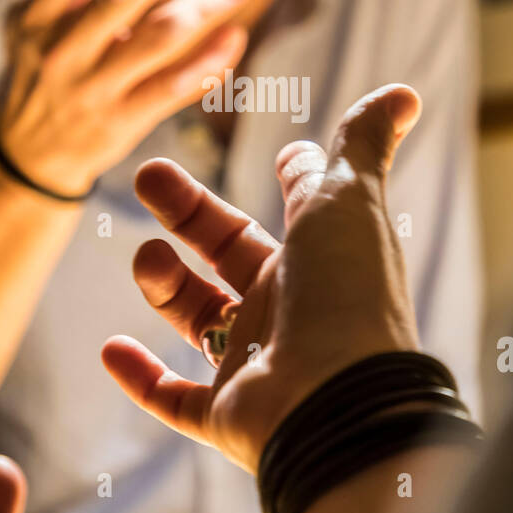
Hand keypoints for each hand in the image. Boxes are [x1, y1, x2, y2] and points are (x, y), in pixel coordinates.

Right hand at [0, 0, 255, 193]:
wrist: (28, 151)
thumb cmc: (44, 61)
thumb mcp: (37, 14)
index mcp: (38, 13)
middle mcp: (62, 49)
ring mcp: (93, 88)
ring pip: (157, 41)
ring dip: (204, 5)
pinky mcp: (122, 122)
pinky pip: (173, 89)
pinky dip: (208, 62)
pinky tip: (234, 36)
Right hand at [103, 85, 421, 472]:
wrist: (334, 400)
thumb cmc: (345, 291)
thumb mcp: (349, 199)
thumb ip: (360, 147)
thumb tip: (401, 95)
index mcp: (320, 259)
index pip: (299, 213)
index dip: (291, 182)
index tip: (281, 153)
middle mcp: (290, 311)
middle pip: (229, 255)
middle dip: (188, 213)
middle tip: (148, 175)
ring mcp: (257, 365)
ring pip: (198, 318)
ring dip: (164, 285)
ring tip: (146, 257)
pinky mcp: (226, 416)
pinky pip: (175, 399)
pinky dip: (141, 378)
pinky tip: (111, 349)